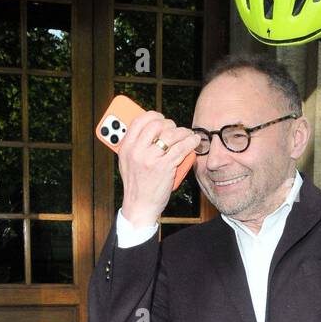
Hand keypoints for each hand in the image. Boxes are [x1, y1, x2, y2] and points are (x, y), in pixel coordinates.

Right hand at [118, 112, 201, 226]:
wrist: (140, 206)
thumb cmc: (137, 185)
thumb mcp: (127, 163)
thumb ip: (134, 146)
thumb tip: (150, 129)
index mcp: (126, 147)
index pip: (139, 121)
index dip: (153, 115)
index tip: (161, 118)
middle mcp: (137, 151)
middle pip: (156, 125)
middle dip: (170, 124)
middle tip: (175, 130)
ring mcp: (150, 159)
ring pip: (170, 134)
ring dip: (182, 132)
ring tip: (187, 135)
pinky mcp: (164, 167)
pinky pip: (181, 148)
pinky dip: (191, 142)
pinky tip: (194, 141)